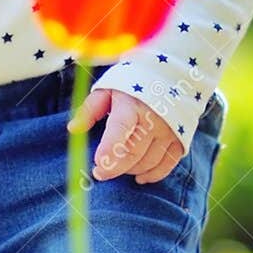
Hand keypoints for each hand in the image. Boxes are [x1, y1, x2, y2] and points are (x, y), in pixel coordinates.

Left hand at [67, 87, 183, 183]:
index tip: (98, 165)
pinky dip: (152, 175)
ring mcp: (169, 131)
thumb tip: (73, 129)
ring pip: (148, 162)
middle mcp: (153, 119)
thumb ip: (90, 109)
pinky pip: (167, 165)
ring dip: (130, 170)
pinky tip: (139, 177)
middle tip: (99, 172)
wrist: (169, 76)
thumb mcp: (107, 89)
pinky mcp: (180, 139)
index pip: (120, 129)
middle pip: (132, 153)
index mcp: (132, 105)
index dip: (109, 150)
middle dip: (113, 167)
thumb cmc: (131, 85)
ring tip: (118, 166)